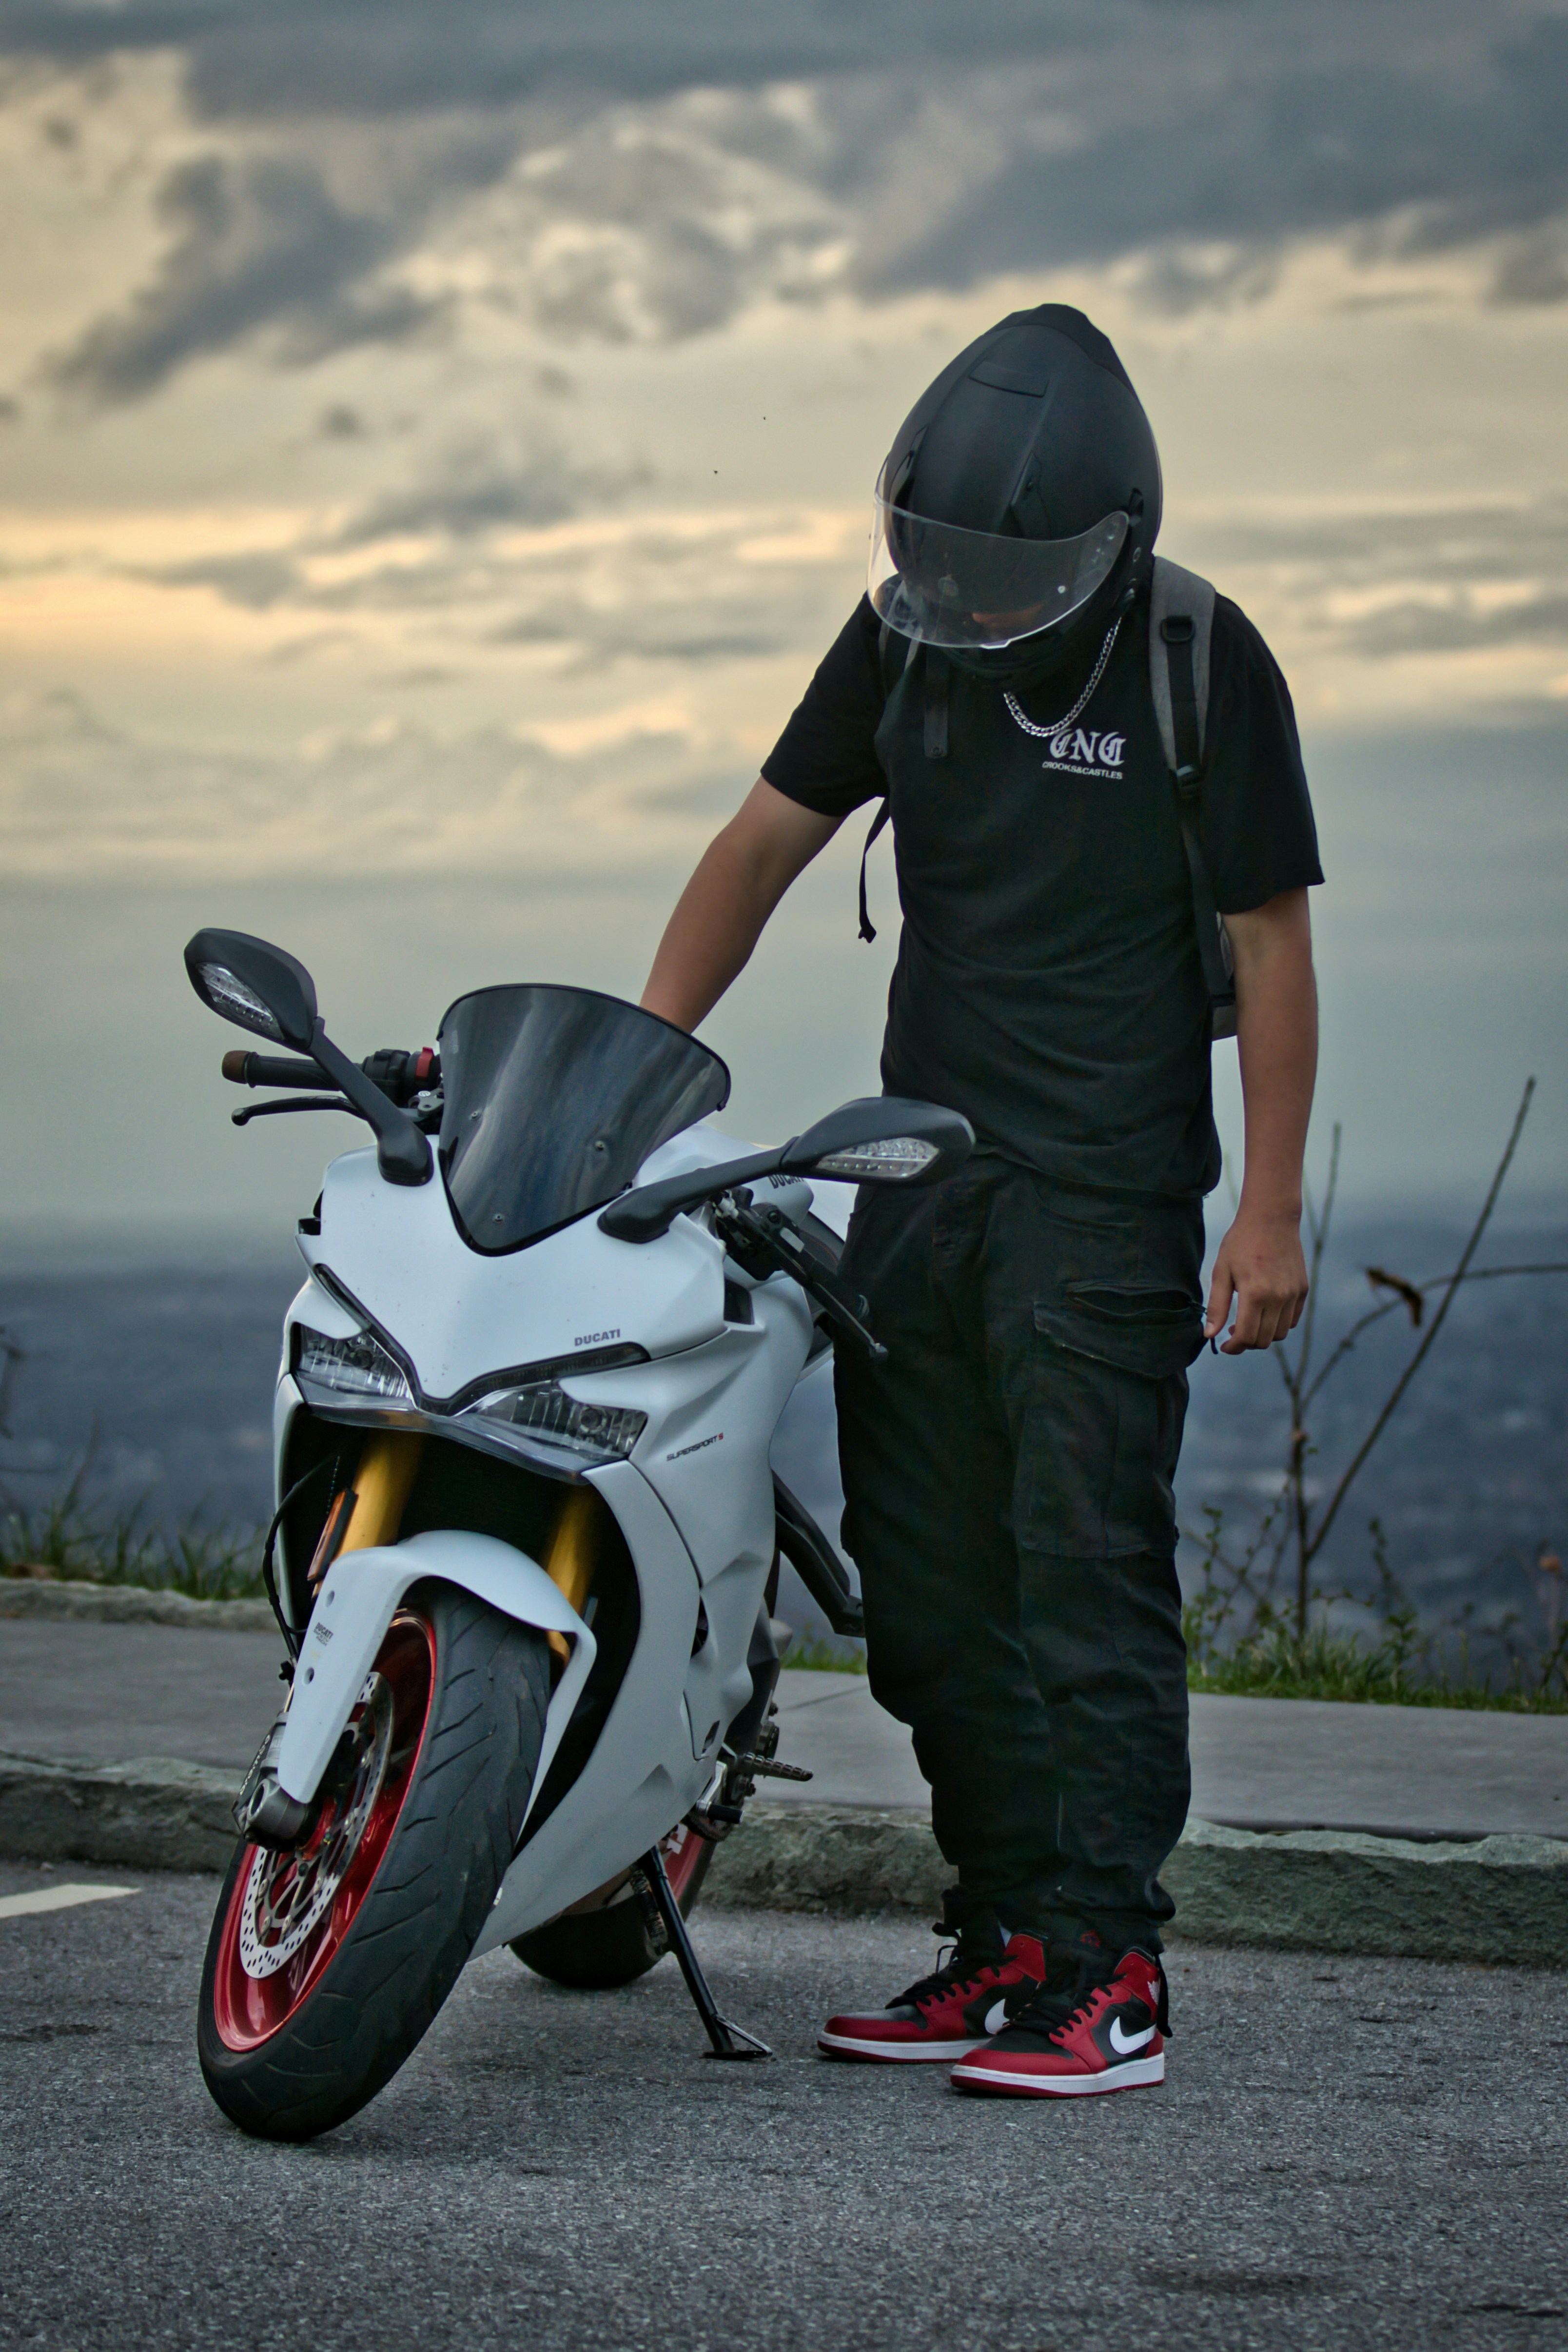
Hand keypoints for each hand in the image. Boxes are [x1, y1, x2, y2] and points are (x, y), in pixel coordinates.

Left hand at [1204, 1208, 1308, 1353]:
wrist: (1271, 1218)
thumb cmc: (1241, 1243)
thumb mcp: (1221, 1272)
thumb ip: (1217, 1306)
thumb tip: (1210, 1335)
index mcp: (1255, 1294)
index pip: (1246, 1337)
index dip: (1233, 1348)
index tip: (1224, 1346)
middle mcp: (1278, 1298)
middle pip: (1263, 1340)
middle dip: (1246, 1343)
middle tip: (1233, 1332)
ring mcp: (1293, 1294)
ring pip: (1279, 1333)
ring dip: (1263, 1335)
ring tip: (1249, 1321)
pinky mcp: (1303, 1289)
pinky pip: (1292, 1320)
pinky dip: (1278, 1324)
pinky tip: (1265, 1312)